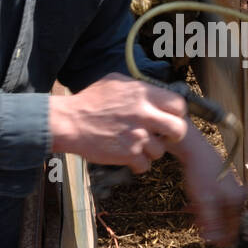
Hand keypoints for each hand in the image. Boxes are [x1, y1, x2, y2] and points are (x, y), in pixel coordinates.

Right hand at [50, 73, 188, 172]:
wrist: (69, 122)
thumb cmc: (89, 101)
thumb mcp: (115, 82)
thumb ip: (138, 87)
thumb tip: (153, 90)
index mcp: (143, 94)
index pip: (178, 104)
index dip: (176, 113)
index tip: (169, 118)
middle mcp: (144, 114)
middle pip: (178, 129)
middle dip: (174, 135)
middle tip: (164, 136)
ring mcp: (138, 135)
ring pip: (161, 151)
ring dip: (151, 151)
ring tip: (138, 146)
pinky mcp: (128, 154)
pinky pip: (145, 165)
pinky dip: (138, 164)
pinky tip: (129, 157)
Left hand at [170, 123, 247, 246]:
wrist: (194, 150)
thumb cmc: (199, 174)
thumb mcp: (203, 201)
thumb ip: (210, 222)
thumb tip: (214, 242)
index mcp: (238, 201)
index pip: (235, 230)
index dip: (220, 238)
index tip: (204, 237)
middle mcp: (239, 196)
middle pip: (227, 223)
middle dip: (212, 226)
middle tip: (196, 223)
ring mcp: (233, 191)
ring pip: (220, 214)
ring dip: (206, 217)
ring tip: (192, 212)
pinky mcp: (225, 188)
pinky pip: (217, 205)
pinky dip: (206, 208)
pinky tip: (193, 206)